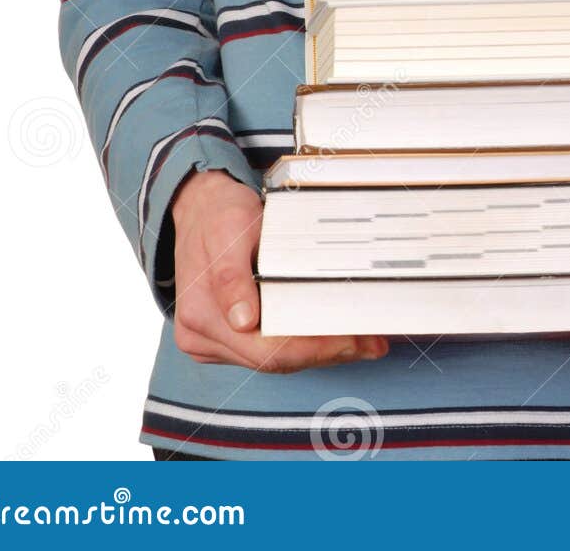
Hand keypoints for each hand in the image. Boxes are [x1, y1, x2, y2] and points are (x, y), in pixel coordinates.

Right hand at [170, 169, 388, 370]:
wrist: (200, 208)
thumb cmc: (219, 216)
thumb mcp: (229, 230)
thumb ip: (232, 275)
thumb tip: (243, 321)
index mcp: (201, 315)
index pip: (265, 350)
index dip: (313, 349)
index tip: (351, 341)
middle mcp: (204, 336)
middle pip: (274, 360)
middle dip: (326, 353)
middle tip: (370, 342)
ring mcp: (214, 341)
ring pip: (275, 360)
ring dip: (320, 352)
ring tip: (363, 341)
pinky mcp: (228, 338)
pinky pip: (270, 350)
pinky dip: (303, 344)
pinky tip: (333, 336)